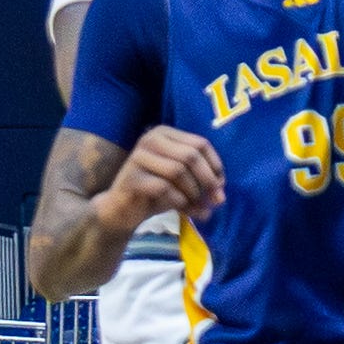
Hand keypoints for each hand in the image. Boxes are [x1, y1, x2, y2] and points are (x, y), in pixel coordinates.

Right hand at [101, 126, 225, 238]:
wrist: (123, 209)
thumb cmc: (156, 191)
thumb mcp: (182, 180)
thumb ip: (201, 180)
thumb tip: (221, 195)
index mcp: (165, 133)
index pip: (200, 144)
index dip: (215, 166)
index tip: (221, 186)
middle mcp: (150, 139)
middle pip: (191, 156)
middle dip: (208, 180)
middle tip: (216, 200)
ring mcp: (138, 157)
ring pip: (178, 171)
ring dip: (193, 193)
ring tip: (198, 207)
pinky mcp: (131, 177)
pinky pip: (164, 187)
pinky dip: (179, 201)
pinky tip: (182, 210)